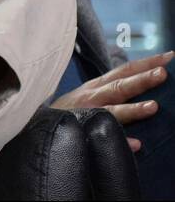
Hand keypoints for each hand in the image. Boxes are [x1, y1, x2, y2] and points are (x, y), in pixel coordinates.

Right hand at [51, 51, 172, 151]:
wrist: (39, 126)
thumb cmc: (71, 111)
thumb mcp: (88, 94)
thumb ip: (111, 89)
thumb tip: (143, 82)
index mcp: (96, 86)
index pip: (123, 71)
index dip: (145, 64)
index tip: (168, 57)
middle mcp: (92, 97)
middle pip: (119, 87)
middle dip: (141, 80)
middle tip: (163, 74)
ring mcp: (86, 115)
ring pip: (112, 111)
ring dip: (132, 109)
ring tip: (153, 107)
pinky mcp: (80, 133)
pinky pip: (102, 138)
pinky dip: (119, 140)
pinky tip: (136, 145)